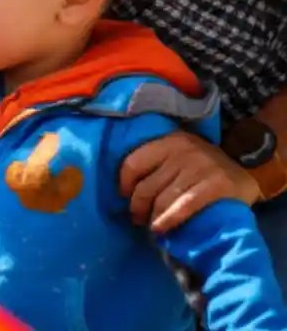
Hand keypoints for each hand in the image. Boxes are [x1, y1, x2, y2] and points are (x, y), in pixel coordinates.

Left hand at [120, 130, 260, 233]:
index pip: (133, 163)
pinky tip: (161, 229)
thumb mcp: (179, 157)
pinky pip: (182, 206)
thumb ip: (157, 166)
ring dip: (152, 217)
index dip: (124, 184)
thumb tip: (125, 191)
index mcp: (170, 141)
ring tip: (151, 226)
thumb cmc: (203, 170)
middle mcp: (183, 151)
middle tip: (138, 218)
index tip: (124, 197)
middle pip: (146, 186)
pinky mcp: (216, 185)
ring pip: (162, 199)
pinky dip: (168, 220)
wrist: (247, 176)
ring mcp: (200, 167)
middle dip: (137, 207)